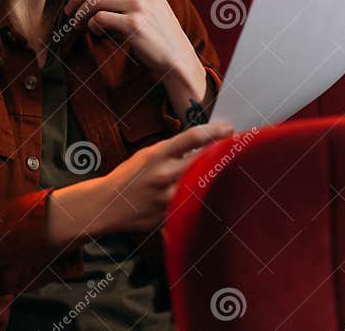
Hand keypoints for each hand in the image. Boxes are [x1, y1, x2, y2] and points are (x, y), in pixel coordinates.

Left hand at [61, 0, 200, 77]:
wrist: (175, 54)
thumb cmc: (157, 27)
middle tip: (68, 10)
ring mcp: (139, 4)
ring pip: (96, 1)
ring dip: (81, 14)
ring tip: (78, 24)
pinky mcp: (133, 23)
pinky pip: (100, 18)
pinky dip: (92, 26)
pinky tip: (97, 32)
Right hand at [101, 122, 233, 232]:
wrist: (107, 204)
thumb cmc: (130, 175)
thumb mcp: (148, 154)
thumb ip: (174, 149)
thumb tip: (207, 142)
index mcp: (157, 154)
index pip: (193, 137)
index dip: (216, 131)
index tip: (229, 128)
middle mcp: (164, 175)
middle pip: (205, 160)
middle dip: (224, 152)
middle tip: (237, 147)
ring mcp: (168, 198)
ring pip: (205, 184)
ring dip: (219, 175)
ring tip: (231, 168)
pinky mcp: (170, 216)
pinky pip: (195, 204)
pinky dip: (206, 196)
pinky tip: (214, 191)